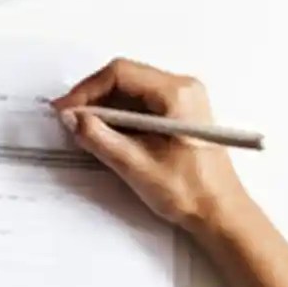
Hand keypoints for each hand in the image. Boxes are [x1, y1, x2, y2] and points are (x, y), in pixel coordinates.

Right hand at [52, 59, 247, 230]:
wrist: (220, 213)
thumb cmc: (190, 192)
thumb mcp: (136, 165)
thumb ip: (99, 138)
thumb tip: (71, 117)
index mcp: (177, 94)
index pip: (120, 73)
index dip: (87, 89)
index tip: (67, 109)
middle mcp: (182, 88)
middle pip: (124, 77)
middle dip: (93, 97)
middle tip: (70, 118)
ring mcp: (182, 99)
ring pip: (130, 89)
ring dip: (105, 107)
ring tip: (85, 128)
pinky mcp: (178, 112)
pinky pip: (140, 102)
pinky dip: (119, 115)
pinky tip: (107, 134)